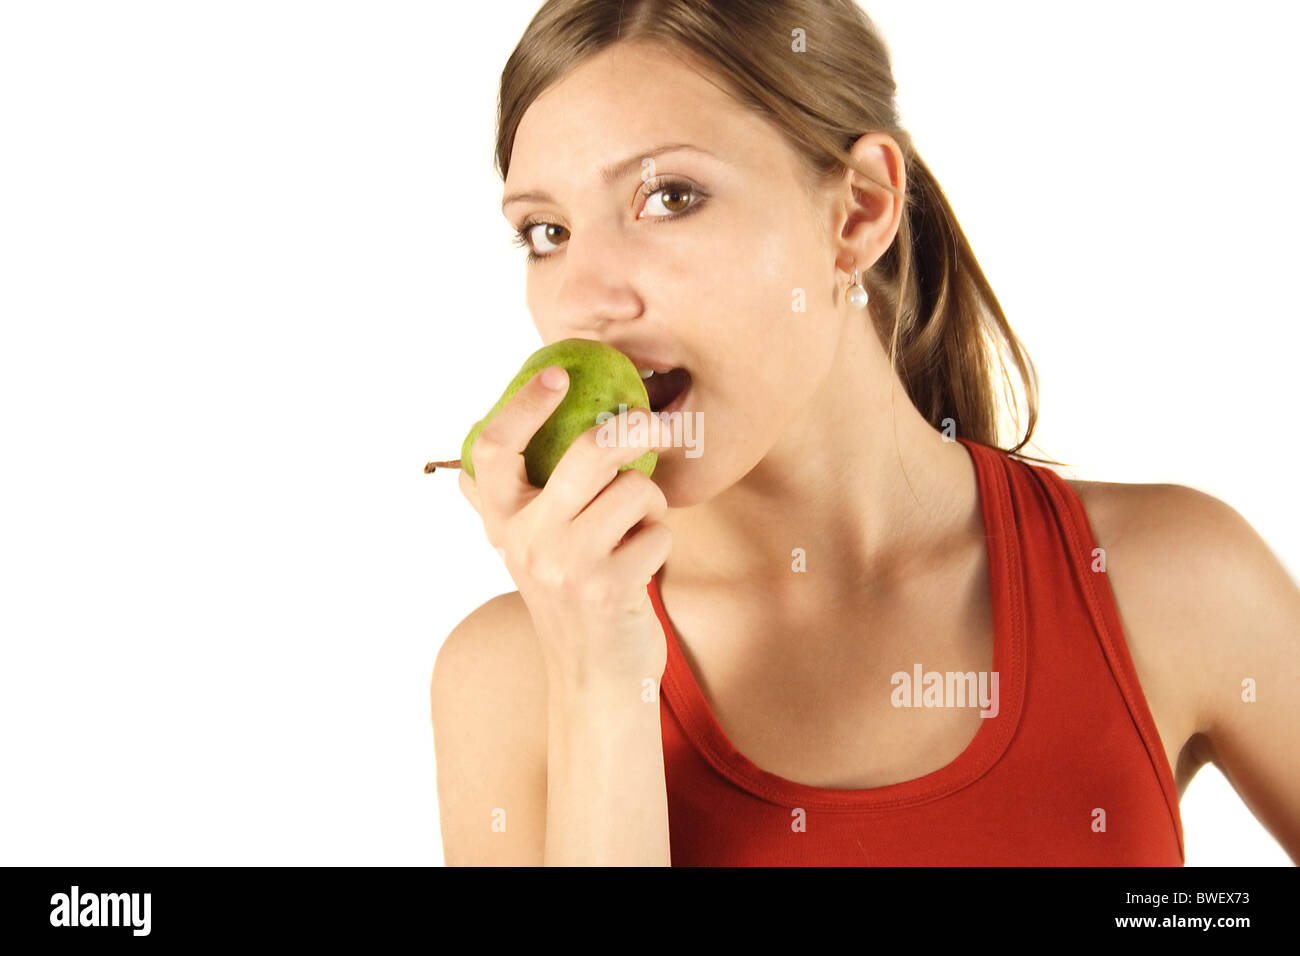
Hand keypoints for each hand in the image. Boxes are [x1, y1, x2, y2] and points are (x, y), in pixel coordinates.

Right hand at [459, 365, 674, 688]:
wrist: (594, 678)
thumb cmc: (569, 600)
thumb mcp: (525, 553)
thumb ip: (500, 508)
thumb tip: (463, 464)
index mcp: (504, 522)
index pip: (492, 450)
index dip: (521, 406)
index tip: (556, 376)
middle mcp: (527, 540)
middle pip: (589, 454)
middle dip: (634, 430)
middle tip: (658, 424)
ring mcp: (567, 565)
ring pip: (635, 491)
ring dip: (650, 506)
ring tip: (635, 532)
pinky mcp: (609, 587)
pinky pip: (658, 531)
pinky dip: (659, 543)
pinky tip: (640, 568)